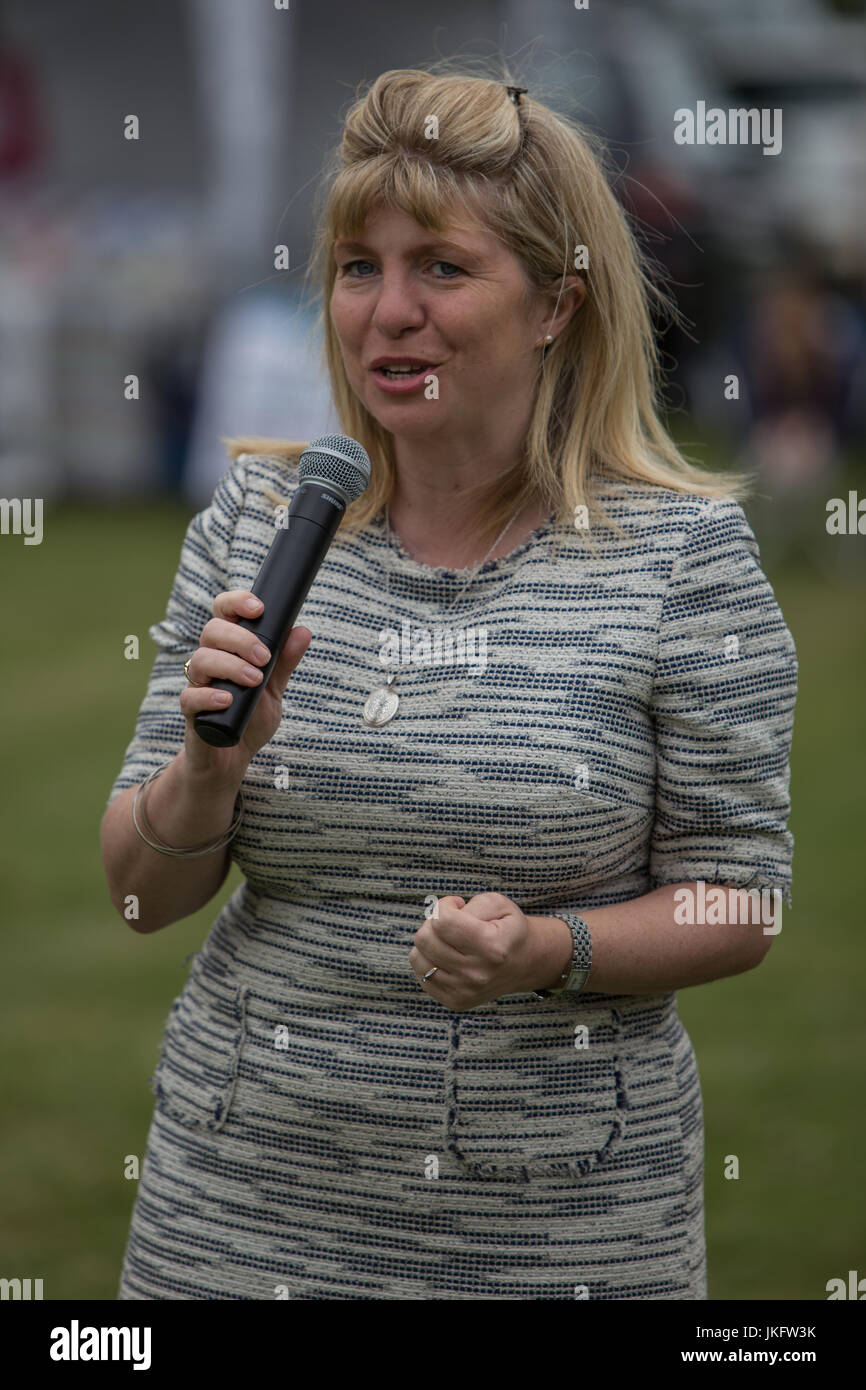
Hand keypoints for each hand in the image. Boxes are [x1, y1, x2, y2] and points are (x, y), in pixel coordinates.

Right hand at [180, 589, 311, 781]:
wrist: (232, 758)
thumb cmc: (249, 718)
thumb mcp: (274, 689)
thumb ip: (284, 662)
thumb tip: (303, 631)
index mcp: (228, 649)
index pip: (223, 613)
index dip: (236, 602)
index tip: (258, 608)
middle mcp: (210, 661)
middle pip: (212, 631)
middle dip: (240, 639)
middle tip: (264, 658)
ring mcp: (198, 685)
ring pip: (200, 660)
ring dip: (230, 666)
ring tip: (254, 681)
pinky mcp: (191, 712)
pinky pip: (189, 697)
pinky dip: (208, 696)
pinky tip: (227, 700)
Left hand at [409, 892, 540, 1010]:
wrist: (524, 963)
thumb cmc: (507, 928)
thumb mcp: (498, 904)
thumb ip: (470, 905)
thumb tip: (441, 918)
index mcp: (491, 947)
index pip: (442, 921)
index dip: (445, 905)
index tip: (457, 905)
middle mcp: (477, 974)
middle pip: (425, 938)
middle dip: (433, 922)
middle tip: (451, 923)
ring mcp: (465, 991)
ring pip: (417, 957)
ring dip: (429, 941)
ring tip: (448, 940)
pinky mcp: (455, 1001)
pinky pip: (421, 975)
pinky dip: (429, 960)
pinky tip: (447, 955)